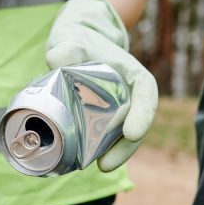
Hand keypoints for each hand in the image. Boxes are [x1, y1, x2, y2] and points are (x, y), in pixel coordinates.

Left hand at [45, 0, 157, 171]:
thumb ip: (66, 47)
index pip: (146, 93)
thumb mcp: (71, 37)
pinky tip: (87, 162)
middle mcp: (130, 94)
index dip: (143, 114)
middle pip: (136, 122)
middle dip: (126, 147)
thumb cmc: (76, 39)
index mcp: (132, 73)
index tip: (132, 132)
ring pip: (124, 136)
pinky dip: (101, 151)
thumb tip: (57, 62)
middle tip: (106, 164)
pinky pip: (108, 138)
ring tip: (100, 168)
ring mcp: (119, 109)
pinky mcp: (104, 120)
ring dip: (115, 154)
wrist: (73, 45)